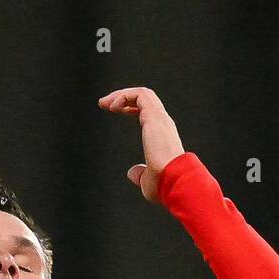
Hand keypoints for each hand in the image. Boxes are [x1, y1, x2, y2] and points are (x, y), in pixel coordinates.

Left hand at [97, 87, 184, 203]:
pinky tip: (112, 108)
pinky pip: (139, 96)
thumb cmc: (164, 184)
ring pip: (142, 93)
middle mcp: (163, 122)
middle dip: (122, 96)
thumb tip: (132, 172)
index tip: (113, 109)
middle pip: (144, 98)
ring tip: (105, 104)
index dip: (129, 107)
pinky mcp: (154, 117)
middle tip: (103, 103)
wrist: (175, 181)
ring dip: (121, 94)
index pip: (146, 110)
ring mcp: (160, 118)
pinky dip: (124, 97)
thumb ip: (140, 174)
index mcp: (162, 133)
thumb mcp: (147, 179)